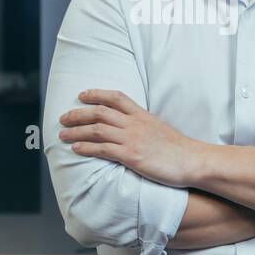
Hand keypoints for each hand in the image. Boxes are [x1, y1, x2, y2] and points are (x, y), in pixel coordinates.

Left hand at [58, 89, 202, 186]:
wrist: (192, 160)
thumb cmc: (179, 149)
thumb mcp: (160, 129)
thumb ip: (143, 125)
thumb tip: (131, 128)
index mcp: (142, 115)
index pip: (116, 97)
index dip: (96, 94)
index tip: (82, 95)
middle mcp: (135, 124)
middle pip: (100, 112)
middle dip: (78, 113)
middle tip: (63, 117)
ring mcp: (132, 139)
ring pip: (97, 130)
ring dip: (76, 131)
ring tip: (62, 134)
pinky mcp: (131, 156)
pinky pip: (103, 149)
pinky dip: (86, 147)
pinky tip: (75, 148)